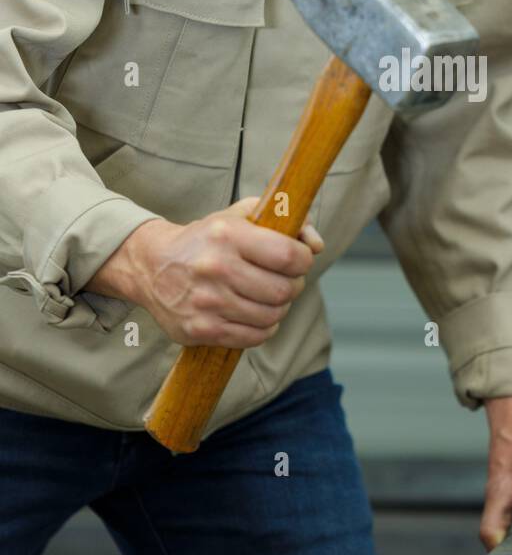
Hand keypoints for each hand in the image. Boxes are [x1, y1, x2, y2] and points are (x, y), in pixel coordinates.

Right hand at [89, 195, 324, 349]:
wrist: (151, 266)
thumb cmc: (207, 239)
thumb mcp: (240, 217)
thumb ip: (285, 221)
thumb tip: (316, 245)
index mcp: (227, 234)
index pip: (288, 256)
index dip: (303, 261)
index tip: (299, 260)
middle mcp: (216, 268)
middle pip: (283, 290)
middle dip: (293, 286)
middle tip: (284, 281)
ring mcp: (207, 302)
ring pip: (271, 316)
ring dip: (279, 308)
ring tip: (268, 297)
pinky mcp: (201, 330)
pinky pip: (253, 337)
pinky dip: (263, 328)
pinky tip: (254, 314)